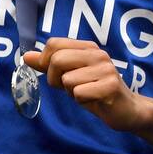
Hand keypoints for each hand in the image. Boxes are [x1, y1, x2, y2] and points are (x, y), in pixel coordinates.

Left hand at [23, 37, 143, 132]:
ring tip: (86, 93)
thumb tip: (26, 56)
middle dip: (55, 79)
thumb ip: (49, 65)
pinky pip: (79, 93)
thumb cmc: (95, 91)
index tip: (56, 74)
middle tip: (69, 87)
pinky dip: (81, 100)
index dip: (46, 62)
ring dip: (71, 92)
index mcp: (88, 48)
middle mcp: (98, 54)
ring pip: (67, 79)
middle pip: (57, 59)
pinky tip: (94, 100)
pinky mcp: (110, 85)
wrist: (126, 110)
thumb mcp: (70, 76)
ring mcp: (106, 69)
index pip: (54, 44)